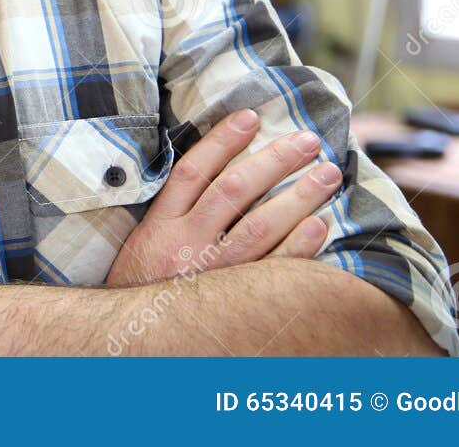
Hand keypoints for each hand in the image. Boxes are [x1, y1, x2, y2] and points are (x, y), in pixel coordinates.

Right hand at [105, 108, 340, 285]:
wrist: (131, 342)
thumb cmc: (142, 284)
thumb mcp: (145, 240)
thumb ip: (175, 209)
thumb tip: (215, 168)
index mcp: (160, 225)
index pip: (193, 171)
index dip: (222, 141)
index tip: (250, 117)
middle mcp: (184, 245)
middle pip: (234, 191)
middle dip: (274, 160)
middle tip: (307, 140)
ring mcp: (211, 274)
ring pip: (260, 226)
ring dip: (298, 196)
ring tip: (327, 174)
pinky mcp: (233, 301)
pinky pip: (272, 270)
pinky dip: (298, 246)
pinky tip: (320, 224)